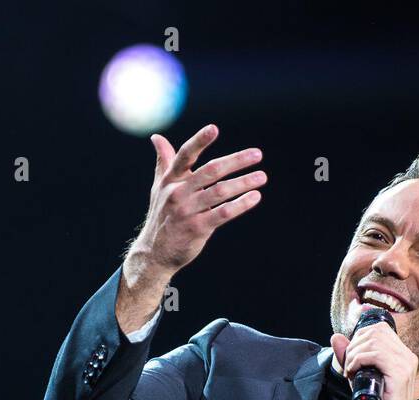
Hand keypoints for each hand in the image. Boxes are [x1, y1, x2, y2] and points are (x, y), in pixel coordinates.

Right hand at [130, 123, 265, 276]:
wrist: (155, 252)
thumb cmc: (162, 215)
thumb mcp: (160, 188)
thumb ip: (164, 162)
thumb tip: (157, 138)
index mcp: (171, 179)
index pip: (185, 155)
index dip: (199, 141)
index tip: (214, 128)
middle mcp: (178, 193)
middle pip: (211, 171)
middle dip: (236, 161)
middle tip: (258, 154)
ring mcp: (188, 211)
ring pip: (221, 191)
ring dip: (244, 182)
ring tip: (262, 176)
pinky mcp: (198, 228)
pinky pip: (224, 213)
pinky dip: (241, 204)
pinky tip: (255, 197)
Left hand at [330, 323, 417, 399]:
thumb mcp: (359, 376)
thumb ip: (349, 355)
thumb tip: (336, 337)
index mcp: (402, 354)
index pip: (380, 328)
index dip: (359, 336)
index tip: (351, 355)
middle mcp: (407, 356)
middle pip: (375, 331)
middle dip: (355, 345)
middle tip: (349, 364)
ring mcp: (405, 364)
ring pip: (374, 340)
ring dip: (355, 354)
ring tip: (350, 370)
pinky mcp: (400, 374)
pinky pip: (376, 354)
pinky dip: (359, 360)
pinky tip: (353, 372)